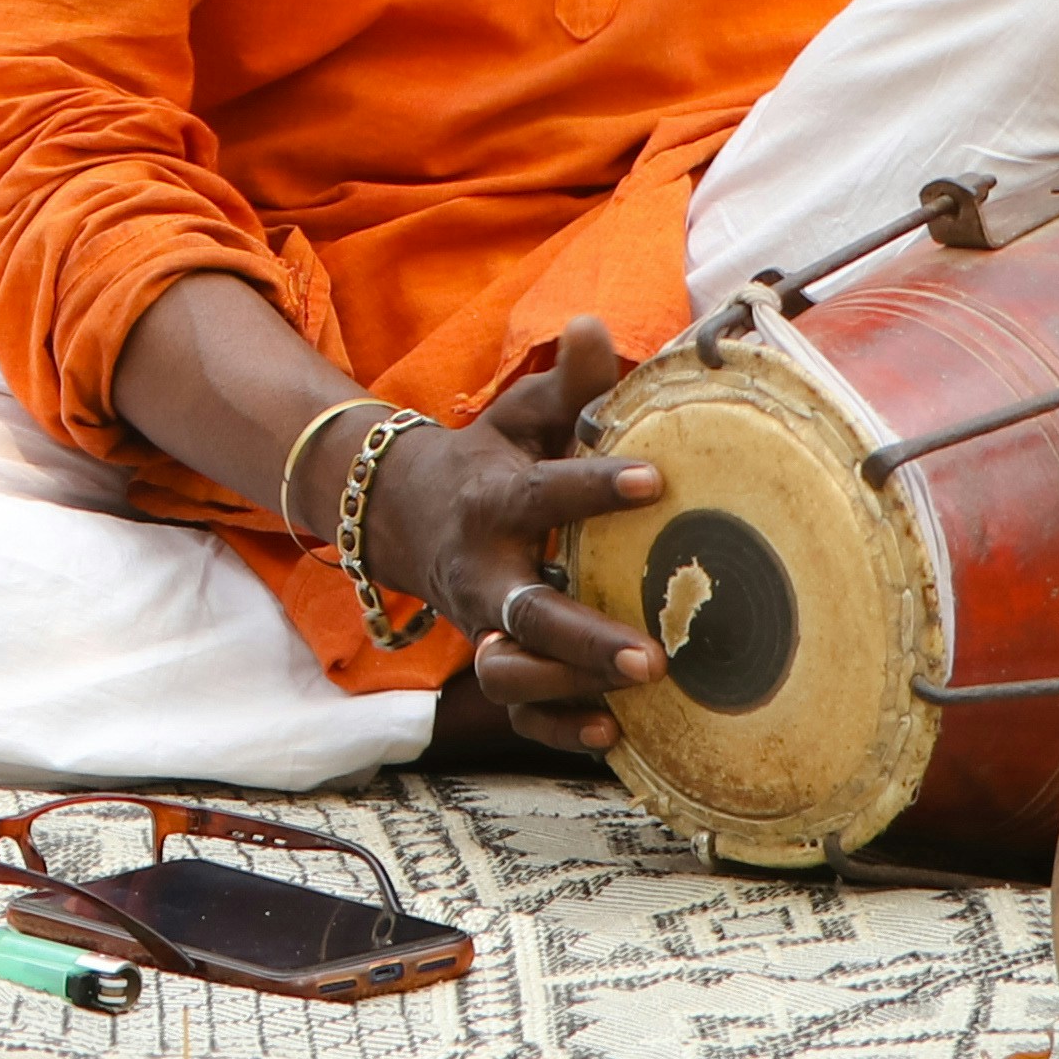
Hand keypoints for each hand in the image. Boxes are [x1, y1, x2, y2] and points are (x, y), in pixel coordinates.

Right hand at [365, 317, 668, 757]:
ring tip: (637, 689)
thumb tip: (595, 326)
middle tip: (654, 655)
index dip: (597, 487)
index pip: (546, 493)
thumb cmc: (487, 462)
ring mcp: (484, 621)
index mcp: (496, 501)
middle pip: (526, 612)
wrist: (400, 516)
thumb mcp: (517, 418)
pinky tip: (612, 732)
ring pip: (510, 671)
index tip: (658, 479)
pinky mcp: (492, 656)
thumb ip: (563, 384)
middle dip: (584, 637)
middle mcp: (483, 569)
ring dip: (568, 686)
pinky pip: (517, 710)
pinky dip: (557, 727)